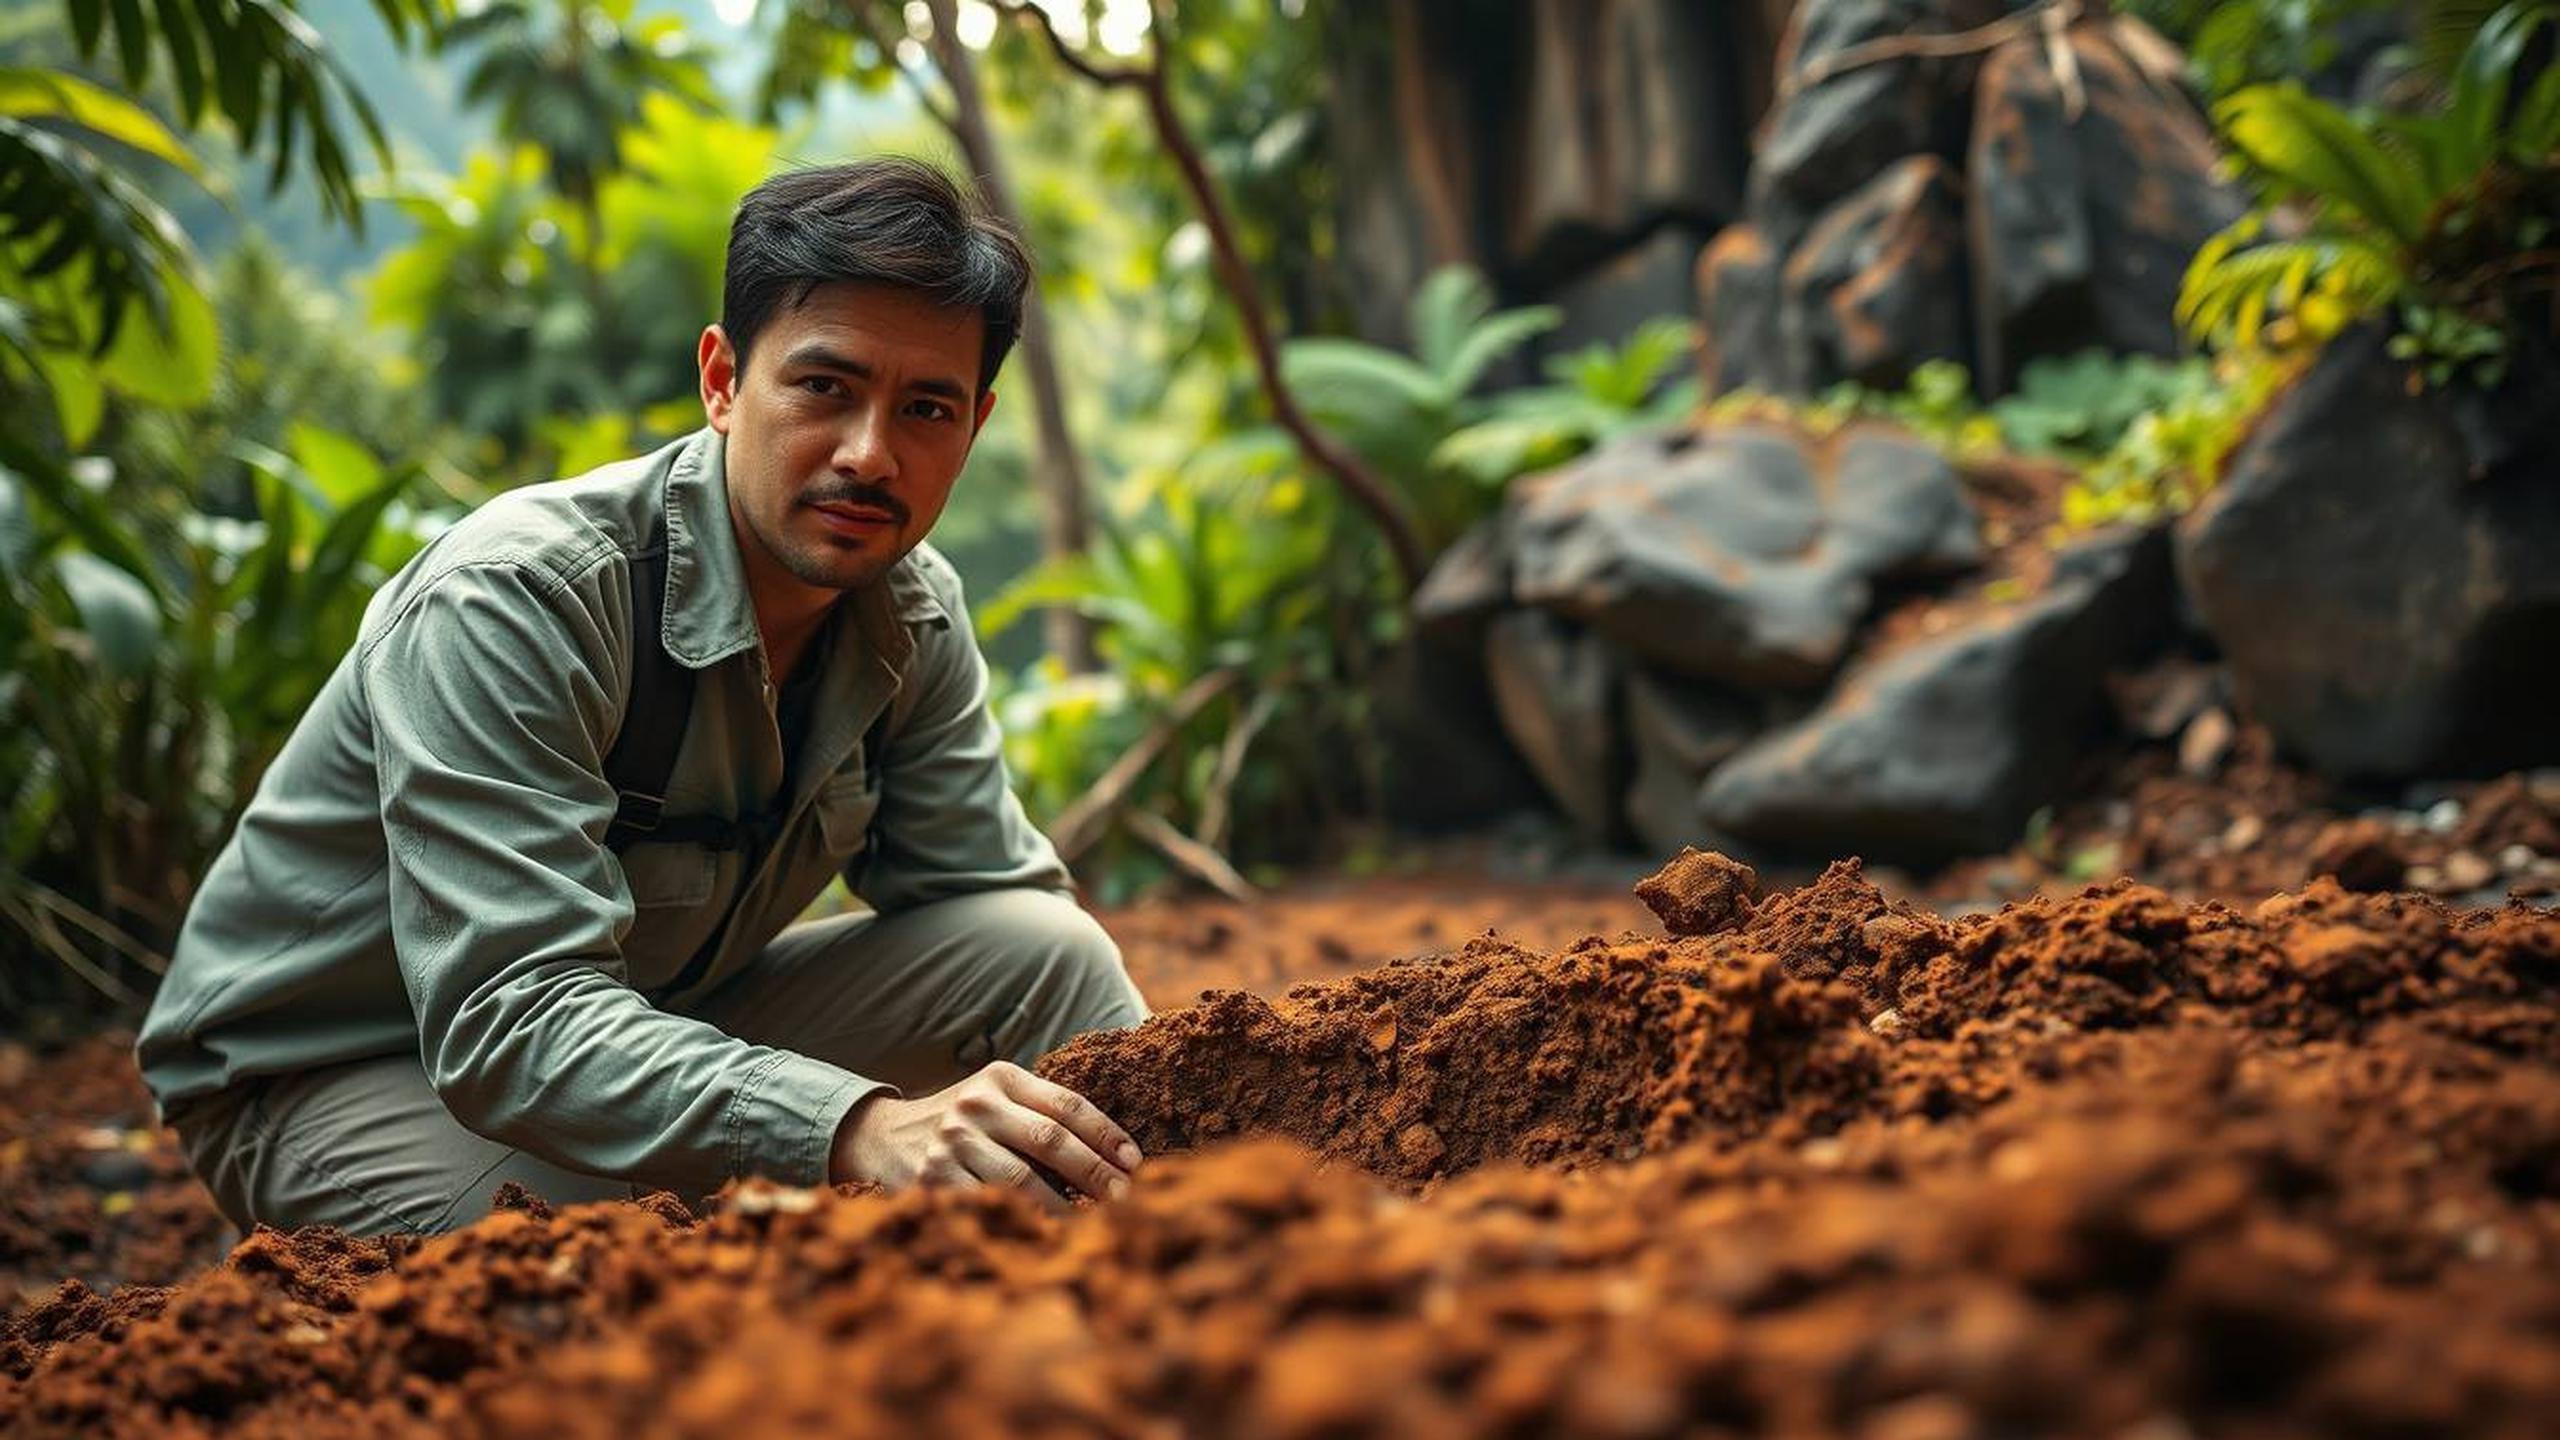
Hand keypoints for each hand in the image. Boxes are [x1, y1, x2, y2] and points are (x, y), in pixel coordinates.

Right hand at [828, 1061, 1141, 1211]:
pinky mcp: (933, 1177)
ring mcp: (953, 1141)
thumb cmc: (962, 1124)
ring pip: (1023, 1180)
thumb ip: (1042, 1113)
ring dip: (1064, 1206)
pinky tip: (1045, 1233)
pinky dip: (1023, 1222)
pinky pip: (990, 1205)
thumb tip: (1114, 1155)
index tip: (1135, 1162)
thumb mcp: (997, 1100)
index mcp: (1001, 1078)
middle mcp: (977, 1104)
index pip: (1067, 1104)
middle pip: (1051, 1140)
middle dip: (1095, 1173)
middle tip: (1125, 1199)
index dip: (1107, 1134)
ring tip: (1093, 1222)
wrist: (881, 1138)